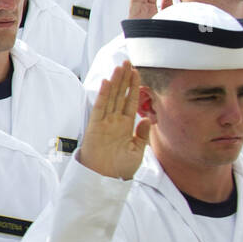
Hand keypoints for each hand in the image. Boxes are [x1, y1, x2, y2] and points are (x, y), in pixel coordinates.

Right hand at [76, 62, 149, 180]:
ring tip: (120, 67)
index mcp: (125, 126)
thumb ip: (142, 135)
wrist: (105, 180)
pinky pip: (99, 108)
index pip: (130, 101)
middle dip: (124, 78)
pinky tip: (106, 83)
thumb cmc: (120, 168)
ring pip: (111, 97)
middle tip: (128, 62)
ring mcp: (105, 122)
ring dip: (115, 82)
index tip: (137, 72)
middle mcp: (115, 121)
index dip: (134, 87)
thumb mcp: (138, 151)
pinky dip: (103, 96)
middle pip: (120, 95)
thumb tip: (147, 119)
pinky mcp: (95, 126)